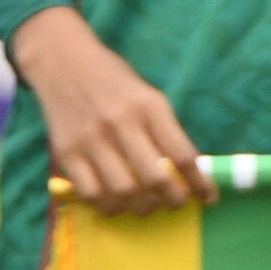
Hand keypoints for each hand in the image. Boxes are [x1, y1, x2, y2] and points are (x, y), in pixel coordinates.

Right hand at [12, 8, 202, 212]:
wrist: (62, 62)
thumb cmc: (114, 81)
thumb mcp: (149, 96)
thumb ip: (166, 131)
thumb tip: (187, 175)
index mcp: (149, 107)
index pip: (182, 155)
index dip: (199, 184)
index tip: (208, 198)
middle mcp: (120, 124)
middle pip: (155, 179)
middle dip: (173, 200)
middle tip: (176, 203)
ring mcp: (90, 140)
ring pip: (123, 192)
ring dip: (141, 207)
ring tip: (147, 205)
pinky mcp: (65, 152)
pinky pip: (90, 193)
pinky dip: (108, 205)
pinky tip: (116, 202)